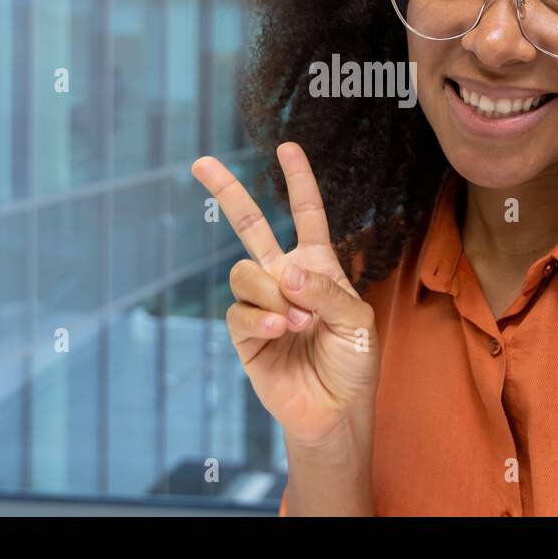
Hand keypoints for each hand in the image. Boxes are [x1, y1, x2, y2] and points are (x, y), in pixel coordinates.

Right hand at [191, 142, 378, 447]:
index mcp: (318, 266)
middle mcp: (284, 277)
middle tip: (200, 162)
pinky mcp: (244, 333)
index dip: (298, 181)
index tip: (287, 148)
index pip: (307, 215)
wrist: (333, 410)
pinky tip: (278, 331)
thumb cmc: (352, 362)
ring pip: (244, 272)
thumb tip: (285, 273)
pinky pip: (238, 311)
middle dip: (226, 191)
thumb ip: (326, 291)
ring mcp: (261, 303)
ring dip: (271, 294)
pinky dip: (259, 318)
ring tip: (295, 322)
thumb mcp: (356, 321)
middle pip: (249, 225)